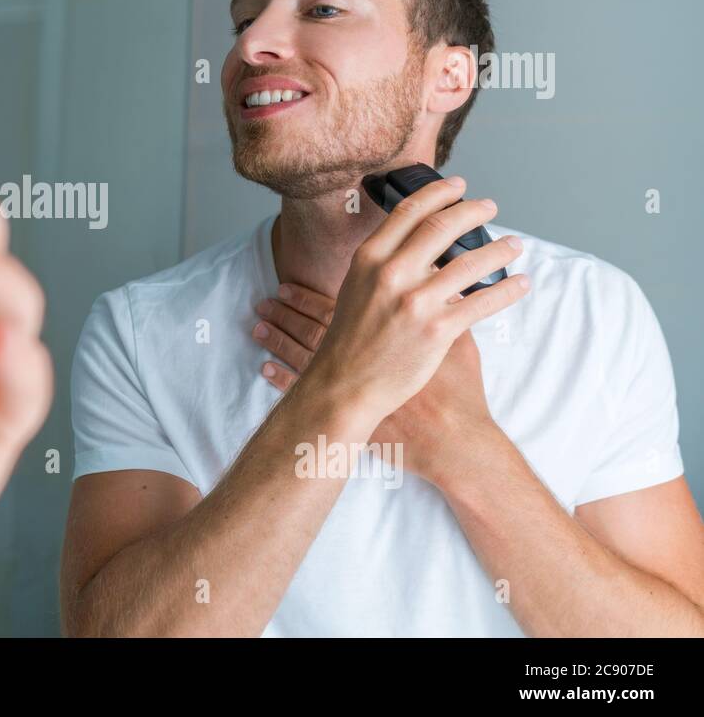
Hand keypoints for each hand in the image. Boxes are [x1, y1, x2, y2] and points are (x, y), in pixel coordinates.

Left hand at [252, 296, 498, 484]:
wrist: (455, 439)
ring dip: (278, 341)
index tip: (283, 285)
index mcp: (382, 335)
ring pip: (302, 358)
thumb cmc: (460, 392)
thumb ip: (446, 306)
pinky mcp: (345, 412)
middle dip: (285, 315)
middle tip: (261, 303)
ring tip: (257, 329)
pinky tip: (265, 369)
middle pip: (311, 331)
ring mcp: (348, 388)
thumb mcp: (457, 341)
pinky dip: (282, 378)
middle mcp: (358, 359)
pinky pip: (304, 393)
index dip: (306, 298)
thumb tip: (440, 277)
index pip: (334, 310)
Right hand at [302, 176, 527, 424]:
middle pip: (443, 226)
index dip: (438, 193)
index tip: (457, 185)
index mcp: (369, 259)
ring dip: (500, 250)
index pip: (409, 211)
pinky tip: (520, 283)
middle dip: (473, 211)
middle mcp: (391, 273)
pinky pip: (483, 302)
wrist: (345, 385)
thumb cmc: (351, 339)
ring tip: (514, 245)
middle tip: (489, 207)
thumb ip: (384, 264)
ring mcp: (415, 301)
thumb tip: (420, 244)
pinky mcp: (437, 330)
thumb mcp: (356, 288)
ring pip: (471, 262)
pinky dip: (507, 290)